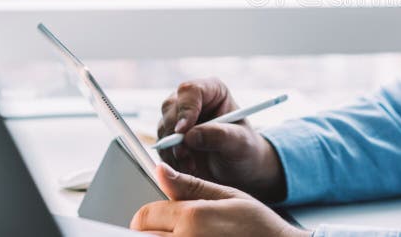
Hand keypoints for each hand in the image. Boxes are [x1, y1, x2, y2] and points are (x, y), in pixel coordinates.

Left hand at [131, 162, 310, 236]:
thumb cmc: (258, 226)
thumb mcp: (227, 196)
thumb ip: (189, 185)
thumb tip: (160, 170)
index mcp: (193, 218)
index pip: (144, 215)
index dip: (154, 212)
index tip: (168, 214)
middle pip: (142, 236)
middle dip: (156, 230)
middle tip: (183, 229)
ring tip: (192, 236)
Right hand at [157, 77, 285, 200]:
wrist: (238, 169)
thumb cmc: (244, 150)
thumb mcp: (240, 143)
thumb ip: (219, 136)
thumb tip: (190, 135)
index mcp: (213, 91)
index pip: (191, 90)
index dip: (185, 109)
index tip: (183, 130)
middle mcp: (193, 101)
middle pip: (170, 107)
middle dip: (174, 133)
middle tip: (184, 154)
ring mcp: (179, 118)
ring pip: (163, 128)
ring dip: (172, 150)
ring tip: (192, 164)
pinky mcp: (170, 137)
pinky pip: (161, 147)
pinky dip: (170, 159)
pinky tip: (188, 167)